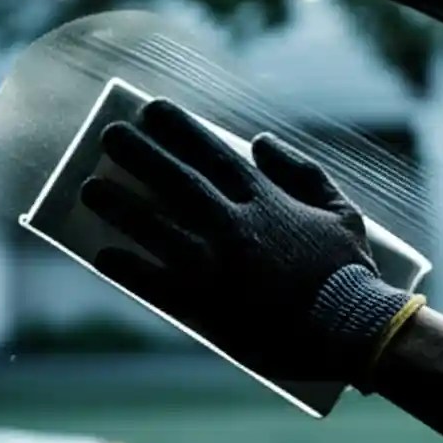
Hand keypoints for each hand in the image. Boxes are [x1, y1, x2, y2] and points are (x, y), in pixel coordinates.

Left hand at [81, 99, 418, 383]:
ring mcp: (216, 266)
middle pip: (175, 180)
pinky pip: (153, 283)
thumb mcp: (342, 211)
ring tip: (90, 188)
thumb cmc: (351, 274)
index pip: (211, 153)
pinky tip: (102, 255)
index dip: (178, 128)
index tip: (151, 110)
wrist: (352, 332)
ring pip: (153, 226)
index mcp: (266, 201)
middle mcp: (234, 225)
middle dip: (138, 154)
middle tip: (109, 136)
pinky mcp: (205, 307)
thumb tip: (261, 140)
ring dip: (118, 205)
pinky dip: (126, 268)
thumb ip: (303, 171)